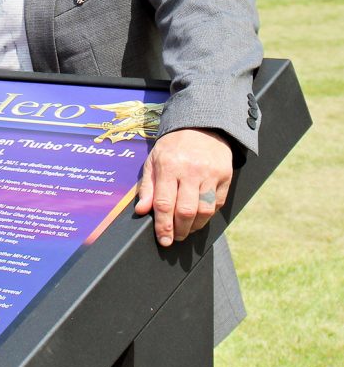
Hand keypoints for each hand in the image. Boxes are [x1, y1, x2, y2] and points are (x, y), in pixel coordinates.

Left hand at [135, 128, 233, 246]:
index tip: (163, 240)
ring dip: (195, 227)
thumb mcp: (153, 161)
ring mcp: (210, 174)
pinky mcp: (225, 176)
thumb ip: (146, 187)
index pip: (165, 203)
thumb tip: (141, 210)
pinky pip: (217, 203)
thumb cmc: (173, 147)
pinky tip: (199, 217)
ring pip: (204, 211)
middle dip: (179, 230)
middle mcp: (191, 171)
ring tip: (186, 230)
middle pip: (186, 211)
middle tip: (174, 238)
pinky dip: (208, 215)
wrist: (202, 126)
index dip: (164, 226)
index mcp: (168, 166)